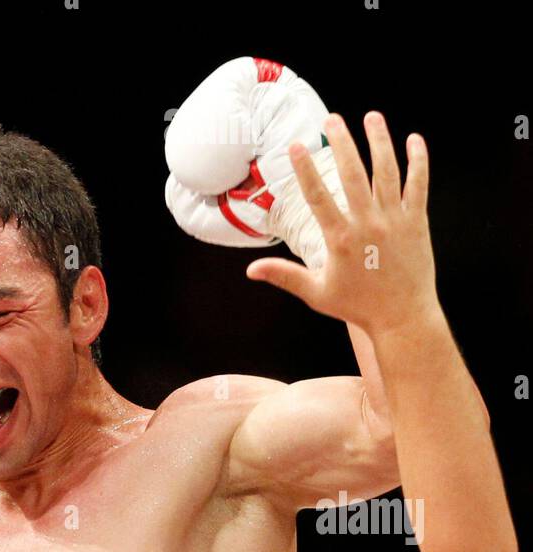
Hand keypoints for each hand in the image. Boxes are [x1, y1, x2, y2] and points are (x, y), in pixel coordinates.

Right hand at [245, 112, 438, 336]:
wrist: (401, 317)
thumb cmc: (357, 307)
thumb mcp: (316, 293)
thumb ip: (284, 275)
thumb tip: (251, 270)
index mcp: (340, 240)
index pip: (318, 197)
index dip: (305, 170)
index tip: (296, 145)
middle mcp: (368, 224)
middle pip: (353, 174)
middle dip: (342, 142)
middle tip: (332, 119)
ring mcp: (394, 219)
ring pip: (387, 171)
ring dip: (379, 140)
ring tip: (371, 117)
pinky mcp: (416, 221)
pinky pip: (418, 184)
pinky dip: (418, 160)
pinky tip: (414, 139)